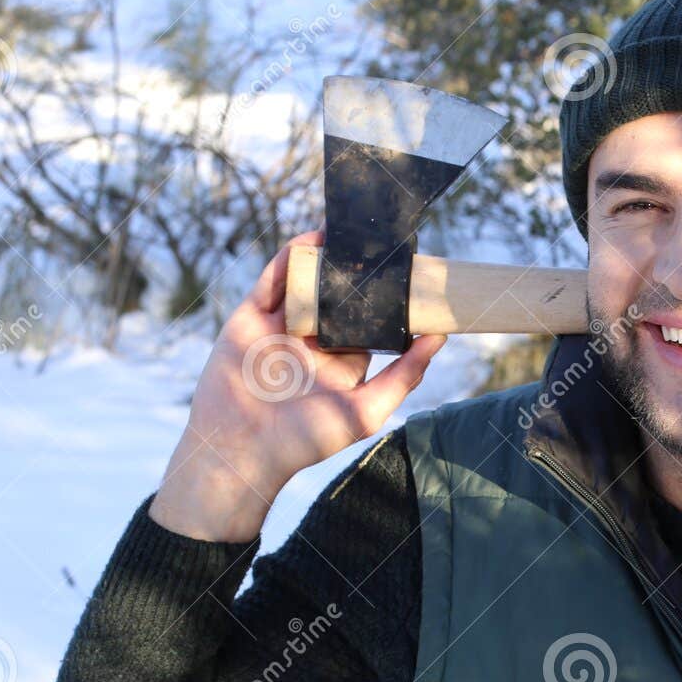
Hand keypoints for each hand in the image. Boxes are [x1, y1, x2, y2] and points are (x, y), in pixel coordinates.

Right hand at [150, 230, 445, 540]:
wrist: (241, 448)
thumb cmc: (306, 439)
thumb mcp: (366, 409)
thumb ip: (404, 375)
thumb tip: (440, 338)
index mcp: (341, 363)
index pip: (369, 323)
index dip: (387, 300)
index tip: (410, 274)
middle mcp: (312, 342)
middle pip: (338, 297)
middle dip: (356, 273)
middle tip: (383, 244)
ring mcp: (281, 328)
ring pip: (306, 283)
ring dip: (324, 258)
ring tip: (351, 232)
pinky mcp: (252, 319)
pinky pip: (272, 281)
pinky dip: (290, 258)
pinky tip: (312, 240)